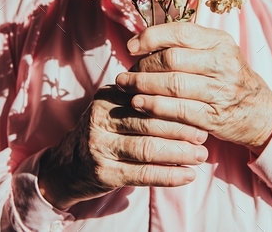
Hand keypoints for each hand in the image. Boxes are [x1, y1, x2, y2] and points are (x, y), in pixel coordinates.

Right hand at [38, 85, 208, 209]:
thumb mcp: (115, 108)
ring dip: (179, 153)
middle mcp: (100, 118)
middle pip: (149, 121)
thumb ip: (141, 99)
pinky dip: (169, 176)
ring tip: (200, 155)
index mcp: (108, 96)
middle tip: (204, 135)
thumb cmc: (105, 133)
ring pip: (147, 148)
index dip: (176, 104)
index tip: (200, 110)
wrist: (68, 165)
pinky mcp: (103, 172)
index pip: (148, 97)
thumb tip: (187, 96)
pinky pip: (142, 174)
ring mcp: (100, 146)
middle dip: (181, 129)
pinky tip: (187, 176)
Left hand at [115, 22, 271, 153]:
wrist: (260, 112)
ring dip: (143, 86)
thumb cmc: (228, 79)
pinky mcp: (215, 116)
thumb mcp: (216, 53)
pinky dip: (154, 107)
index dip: (151, 37)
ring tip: (126, 87)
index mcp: (220, 42)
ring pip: (173, 85)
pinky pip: (178, 110)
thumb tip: (143, 43)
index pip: (180, 32)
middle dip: (142, 66)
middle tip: (126, 73)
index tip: (131, 47)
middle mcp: (223, 63)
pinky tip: (139, 104)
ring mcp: (220, 91)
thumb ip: (186, 45)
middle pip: (172, 59)